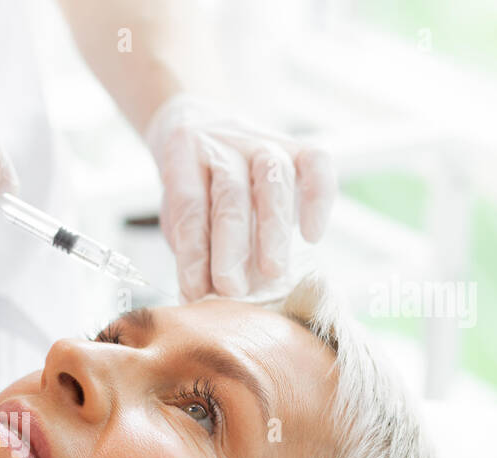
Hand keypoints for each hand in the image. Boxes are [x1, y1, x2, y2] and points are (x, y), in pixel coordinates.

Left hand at [146, 93, 335, 300]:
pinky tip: (312, 235)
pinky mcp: (296, 144)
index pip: (189, 205)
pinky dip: (318, 199)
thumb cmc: (192, 185)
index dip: (193, 251)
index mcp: (182, 155)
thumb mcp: (178, 211)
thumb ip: (192, 244)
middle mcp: (222, 143)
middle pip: (230, 193)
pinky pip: (315, 163)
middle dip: (231, 247)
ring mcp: (260, 140)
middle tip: (233, 289)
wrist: (200, 125)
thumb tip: (204, 294)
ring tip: (273, 273)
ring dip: (273, 229)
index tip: (196, 290)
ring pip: (273, 178)